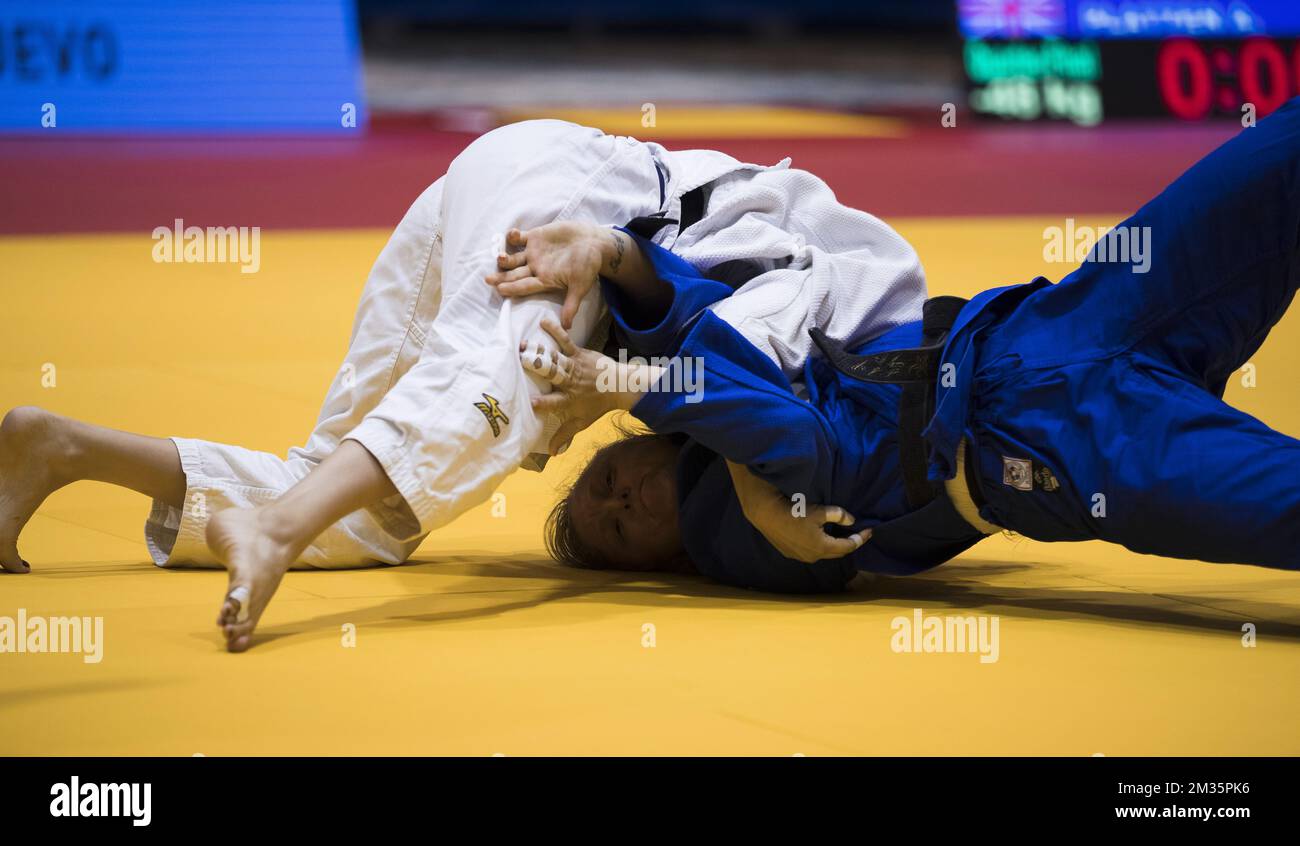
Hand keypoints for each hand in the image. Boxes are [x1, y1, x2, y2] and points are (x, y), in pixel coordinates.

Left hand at [486, 222, 604, 329]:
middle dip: (501, 277)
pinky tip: (511, 235)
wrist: (593, 243)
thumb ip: (572, 305)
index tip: (501, 290)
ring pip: (513, 257)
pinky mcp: (535, 237)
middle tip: (488, 279)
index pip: (525, 286)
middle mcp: (535, 268)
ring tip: (500, 258)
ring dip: (505, 258)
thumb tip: (567, 327)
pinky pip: (519, 238)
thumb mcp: (580, 286)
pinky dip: (513, 236)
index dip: (513, 288)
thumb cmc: (589, 265)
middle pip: (514, 275)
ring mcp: (533, 253)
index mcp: (544, 280)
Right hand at [520, 319, 624, 454]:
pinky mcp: (580, 353)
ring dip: (540, 350)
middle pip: (553, 375)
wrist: (620, 385)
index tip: (531, 402)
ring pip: (556, 358)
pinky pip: (566, 341)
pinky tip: (543, 322)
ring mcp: (575, 366)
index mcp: (568, 400)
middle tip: (519, 361)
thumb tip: (551, 453)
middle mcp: (571, 382)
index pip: (554, 403)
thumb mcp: (581, 422)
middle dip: (537, 368)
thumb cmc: (598, 405)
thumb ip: (564, 435)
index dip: (544, 403)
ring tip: (524, 344)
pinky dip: (556, 331)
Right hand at [725, 460, 869, 562]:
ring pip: (822, 553)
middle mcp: (813, 556)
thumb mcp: (820, 510)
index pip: (848, 546)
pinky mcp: (789, 553)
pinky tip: (817, 535)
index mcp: (823, 547)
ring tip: (838, 534)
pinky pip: (810, 551)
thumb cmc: (795, 511)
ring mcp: (800, 557)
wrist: (766, 514)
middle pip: (836, 553)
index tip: (869, 531)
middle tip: (857, 533)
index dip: (860, 538)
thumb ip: (838, 515)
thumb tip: (851, 520)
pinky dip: (819, 545)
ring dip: (832, 545)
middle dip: (848, 543)